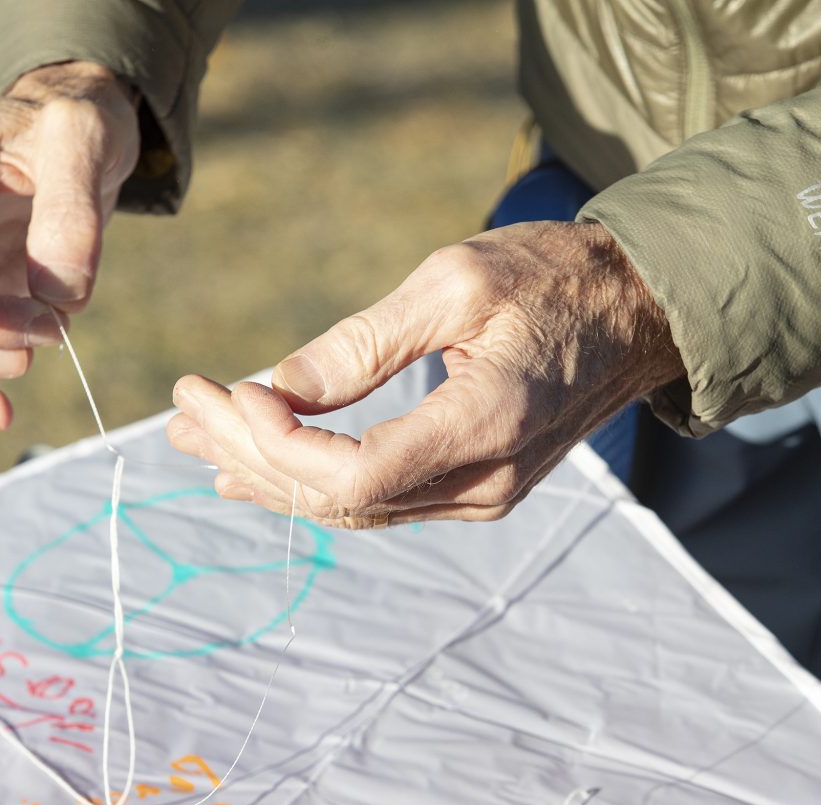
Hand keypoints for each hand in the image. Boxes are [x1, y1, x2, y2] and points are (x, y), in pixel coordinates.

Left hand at [166, 221, 681, 526]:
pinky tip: (251, 469)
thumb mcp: (456, 281)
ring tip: (193, 438)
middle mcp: (484, 481)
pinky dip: (308, 481)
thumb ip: (365, 343)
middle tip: (181, 408)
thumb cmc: (555, 278)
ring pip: (349, 510)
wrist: (639, 313)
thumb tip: (277, 390)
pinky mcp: (471, 488)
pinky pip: (375, 501)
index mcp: (487, 425)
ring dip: (266, 474)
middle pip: (337, 501)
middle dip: (248, 455)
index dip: (276, 446)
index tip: (231, 390)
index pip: (353, 477)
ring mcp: (480, 495)